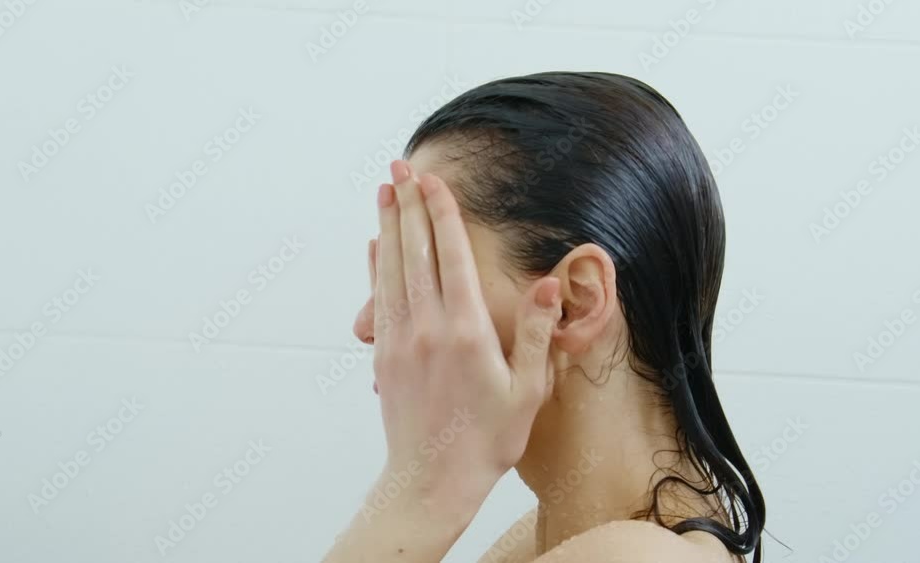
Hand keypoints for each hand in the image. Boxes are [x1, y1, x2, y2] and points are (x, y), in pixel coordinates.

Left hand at [372, 160, 562, 511]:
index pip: (452, 256)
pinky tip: (374, 244)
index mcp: (468, 331)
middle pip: (415, 251)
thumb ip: (535, 334)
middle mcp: (429, 326)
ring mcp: (401, 338)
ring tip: (385, 190)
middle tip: (400, 166)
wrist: (433, 480)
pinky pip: (379, 297)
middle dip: (409, 204)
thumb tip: (545, 284)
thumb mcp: (527, 391)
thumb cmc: (488, 440)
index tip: (433, 180)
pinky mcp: (384, 354)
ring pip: (391, 268)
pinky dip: (376, 265)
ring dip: (388, 225)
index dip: (442, 213)